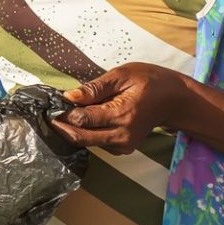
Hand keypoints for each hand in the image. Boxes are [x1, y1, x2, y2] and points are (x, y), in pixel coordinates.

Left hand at [52, 63, 183, 153]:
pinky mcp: (123, 149)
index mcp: (121, 114)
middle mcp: (121, 135)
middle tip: (49, 115)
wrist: (174, 100)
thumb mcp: (123, 75)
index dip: (63, 113)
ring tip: (63, 114)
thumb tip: (69, 96)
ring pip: (87, 142)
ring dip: (73, 130)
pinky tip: (83, 120)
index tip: (51, 105)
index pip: (82, 119)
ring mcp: (123, 146)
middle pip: (80, 137)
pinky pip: (97, 143)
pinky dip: (86, 133)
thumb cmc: (150, 82)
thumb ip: (95, 88)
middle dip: (62, 127)